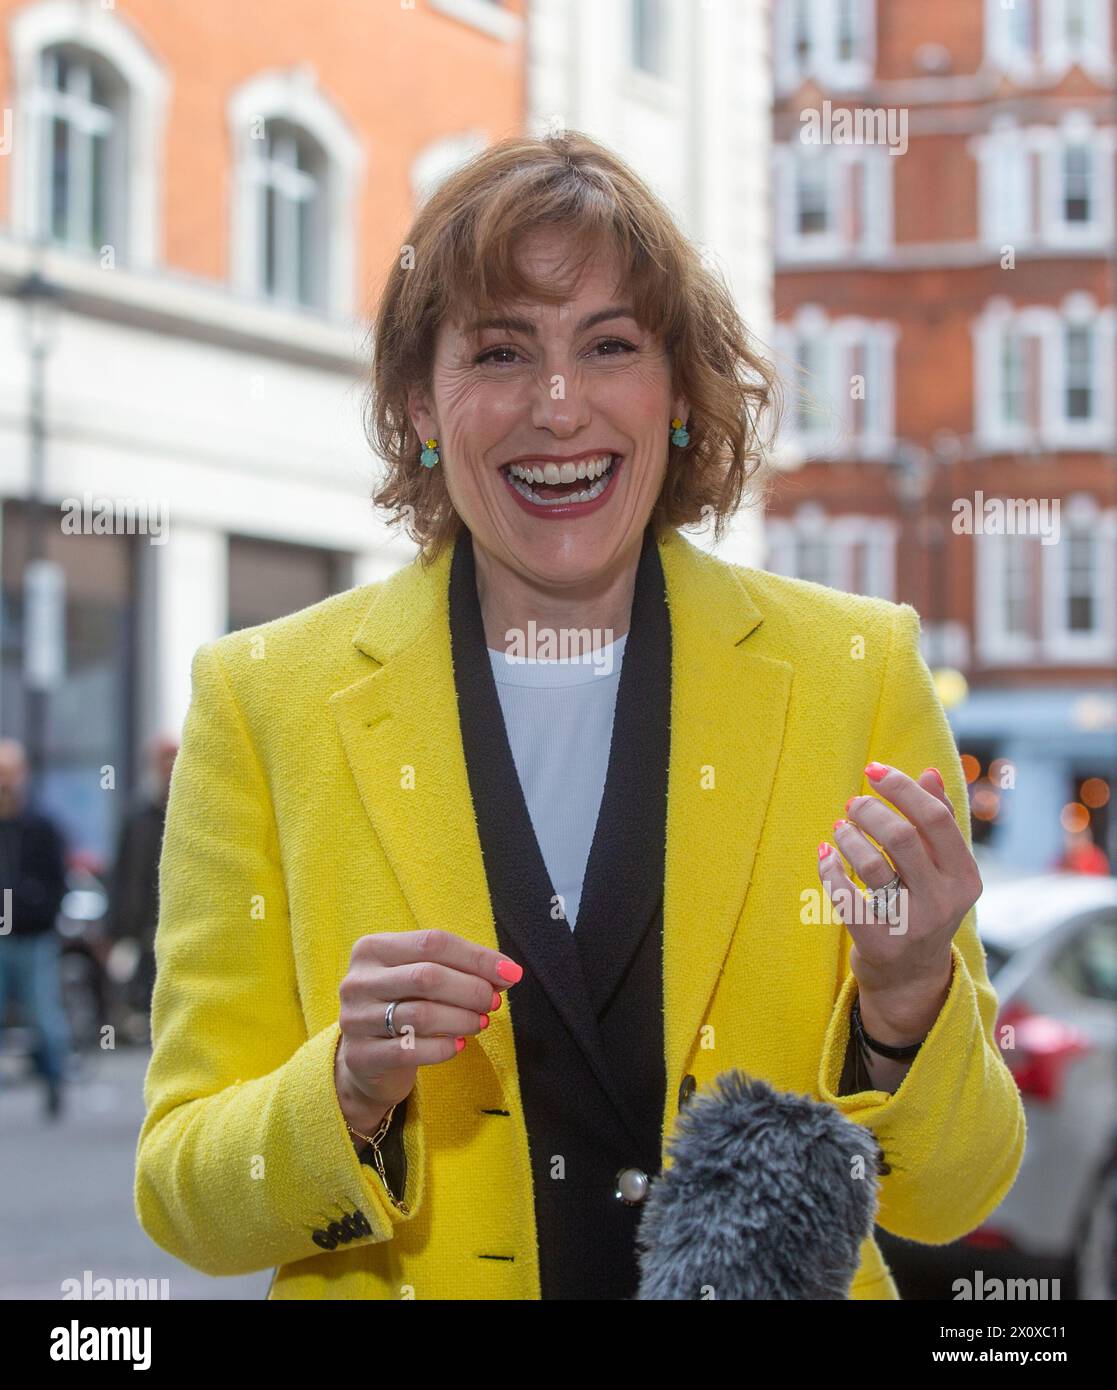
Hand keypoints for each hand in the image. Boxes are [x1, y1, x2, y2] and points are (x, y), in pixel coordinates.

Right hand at [334, 928, 522, 1129]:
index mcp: (372, 948)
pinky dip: (444, 1048)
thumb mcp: (420, 978)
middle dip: (471, 989)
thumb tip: (507, 971)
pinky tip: (458, 1045)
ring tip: (480, 1022)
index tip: (509, 973)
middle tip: (493, 1002)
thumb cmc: (401, 1007)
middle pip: (427, 976)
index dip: (476, 957)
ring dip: (462, 1019)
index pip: (432, 942)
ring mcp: (355, 1019)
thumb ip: (457, 968)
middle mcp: (358, 980)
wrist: (366, 1061)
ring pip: (422, 1014)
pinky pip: (412, 1051)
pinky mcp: (361, 1056)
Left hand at [817, 763, 982, 1045]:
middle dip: (870, 811)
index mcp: (965, 877)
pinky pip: (845, 897)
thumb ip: (938, 822)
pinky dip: (829, 869)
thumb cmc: (924, 905)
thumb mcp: (942, 869)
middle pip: (902, 837)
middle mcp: (943, 902)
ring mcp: (910, 926)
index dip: (901, 788)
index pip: (935, 819)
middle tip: (852, 804)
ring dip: (847, 837)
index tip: (873, 769)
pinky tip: (824, 854)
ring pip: (871, 865)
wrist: (911, 977)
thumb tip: (930, 772)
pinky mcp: (877, 943)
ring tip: (839, 828)